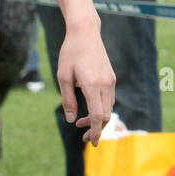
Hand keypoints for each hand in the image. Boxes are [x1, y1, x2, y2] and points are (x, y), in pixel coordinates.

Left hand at [57, 21, 115, 144]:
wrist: (85, 32)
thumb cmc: (70, 53)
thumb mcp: (63, 77)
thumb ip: (68, 100)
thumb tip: (71, 120)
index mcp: (92, 85)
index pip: (97, 116)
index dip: (94, 131)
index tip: (92, 143)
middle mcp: (105, 84)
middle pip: (105, 115)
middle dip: (95, 128)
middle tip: (82, 136)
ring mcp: (110, 81)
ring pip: (108, 108)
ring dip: (97, 118)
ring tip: (80, 122)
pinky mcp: (111, 77)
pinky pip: (109, 98)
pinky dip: (100, 108)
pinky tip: (88, 107)